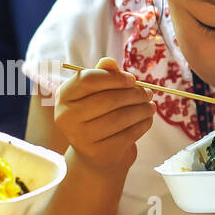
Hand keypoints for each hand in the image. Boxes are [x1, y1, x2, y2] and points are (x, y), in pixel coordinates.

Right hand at [54, 57, 154, 174]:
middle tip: (148, 93)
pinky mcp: (99, 152)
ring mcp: (81, 137)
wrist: (94, 153)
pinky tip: (147, 119)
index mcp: (64, 97)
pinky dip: (143, 124)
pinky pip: (127, 134)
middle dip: (134, 94)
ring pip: (120, 118)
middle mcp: (67, 117)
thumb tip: (109, 61)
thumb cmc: (96, 114)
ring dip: (142, 109)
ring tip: (150, 105)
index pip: (87, 80)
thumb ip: (102, 75)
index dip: (114, 78)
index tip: (132, 79)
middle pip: (107, 100)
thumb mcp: (95, 93)